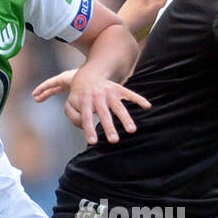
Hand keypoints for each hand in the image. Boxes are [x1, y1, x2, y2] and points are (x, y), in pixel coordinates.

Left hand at [34, 68, 150, 143]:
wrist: (88, 76)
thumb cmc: (79, 96)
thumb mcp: (70, 104)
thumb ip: (73, 117)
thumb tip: (84, 126)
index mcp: (85, 100)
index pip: (86, 117)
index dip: (89, 129)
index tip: (93, 142)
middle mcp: (98, 96)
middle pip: (104, 113)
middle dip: (109, 127)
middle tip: (114, 140)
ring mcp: (110, 92)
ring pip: (118, 106)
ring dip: (125, 118)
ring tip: (132, 130)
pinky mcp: (119, 89)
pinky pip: (130, 94)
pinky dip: (139, 99)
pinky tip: (147, 106)